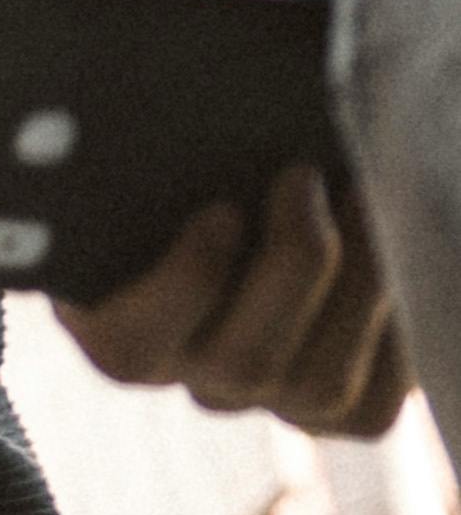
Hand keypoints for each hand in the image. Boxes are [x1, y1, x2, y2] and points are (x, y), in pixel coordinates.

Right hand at [56, 164, 411, 434]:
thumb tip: (151, 102)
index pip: (129, 345)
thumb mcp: (175, 149)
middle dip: (294, 266)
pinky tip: (403, 255)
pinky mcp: (333, 412)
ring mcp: (260, 397)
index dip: (185, 288)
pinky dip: (399, 336)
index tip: (223, 211)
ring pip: (317, 384)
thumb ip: (156, 155)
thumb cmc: (213, 145)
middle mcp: (184, 370)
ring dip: (362, 286)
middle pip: (243, 364)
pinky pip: (370, 407)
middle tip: (308, 177)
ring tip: (372, 197)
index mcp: (110, 316)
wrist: (285, 176)